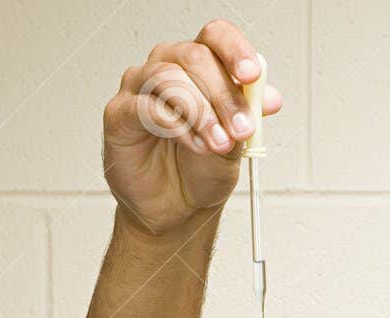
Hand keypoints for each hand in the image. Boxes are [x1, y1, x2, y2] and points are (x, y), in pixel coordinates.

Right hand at [102, 20, 282, 239]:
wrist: (178, 208)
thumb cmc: (201, 170)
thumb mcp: (237, 143)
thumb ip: (249, 115)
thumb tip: (269, 97)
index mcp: (198, 66)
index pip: (214, 37)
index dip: (234, 50)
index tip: (251, 75)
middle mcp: (167, 67)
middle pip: (194, 56)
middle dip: (223, 94)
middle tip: (241, 128)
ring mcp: (140, 87)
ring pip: (168, 77)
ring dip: (201, 111)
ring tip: (218, 143)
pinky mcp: (120, 113)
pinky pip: (147, 107)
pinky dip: (177, 126)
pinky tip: (195, 144)